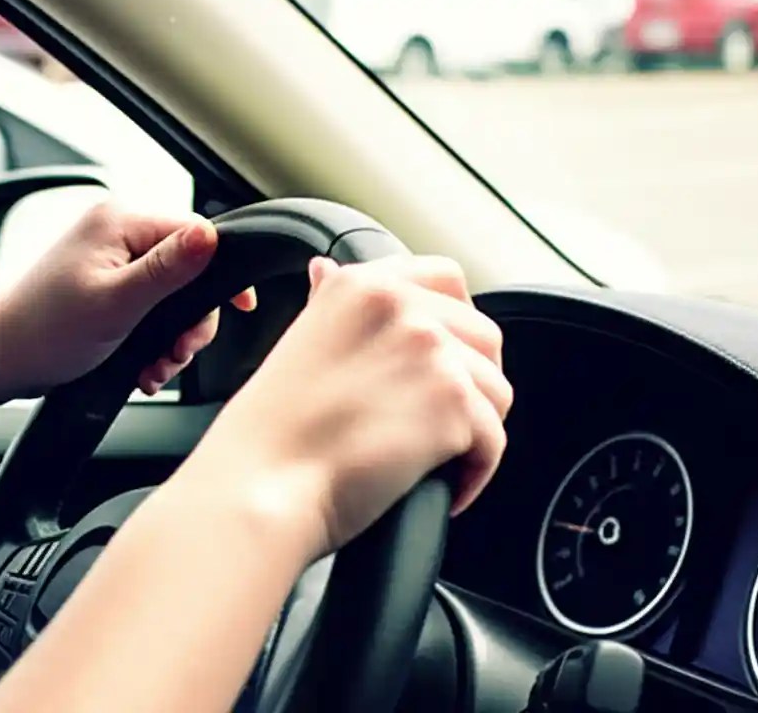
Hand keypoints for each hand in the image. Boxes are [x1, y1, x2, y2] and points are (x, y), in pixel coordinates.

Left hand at [0, 201, 254, 397]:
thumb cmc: (45, 332)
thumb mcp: (116, 303)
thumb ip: (167, 270)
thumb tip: (211, 235)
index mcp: (118, 221)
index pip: (195, 234)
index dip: (220, 275)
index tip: (240, 308)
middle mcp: (115, 232)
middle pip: (187, 270)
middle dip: (189, 321)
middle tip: (177, 354)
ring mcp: (109, 258)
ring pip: (171, 295)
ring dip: (171, 338)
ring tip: (155, 368)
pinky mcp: (105, 285)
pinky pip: (150, 307)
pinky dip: (153, 340)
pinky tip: (144, 366)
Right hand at [182, 255, 511, 559]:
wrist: (260, 489)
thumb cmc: (269, 434)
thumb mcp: (296, 342)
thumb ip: (329, 305)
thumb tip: (327, 269)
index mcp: (362, 286)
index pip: (446, 278)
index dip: (454, 322)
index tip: (440, 361)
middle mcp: (402, 308)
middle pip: (485, 337)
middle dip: (471, 384)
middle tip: (434, 423)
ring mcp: (432, 353)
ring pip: (496, 391)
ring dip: (474, 431)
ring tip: (432, 459)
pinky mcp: (452, 406)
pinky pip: (494, 443)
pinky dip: (473, 474)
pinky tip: (438, 489)